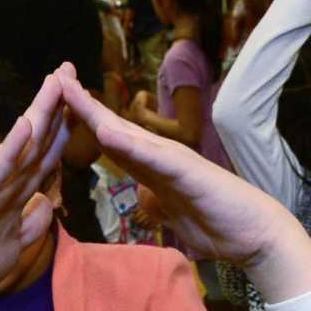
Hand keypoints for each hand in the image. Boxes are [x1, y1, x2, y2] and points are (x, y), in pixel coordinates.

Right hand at [0, 70, 69, 310]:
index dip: (63, 128)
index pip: (44, 155)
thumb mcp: (16, 245)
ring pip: (22, 145)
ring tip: (55, 82)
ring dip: (39, 114)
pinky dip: (12, 147)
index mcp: (15, 192)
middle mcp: (4, 182)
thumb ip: (32, 222)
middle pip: (37, 139)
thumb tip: (48, 201)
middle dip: (55, 106)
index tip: (80, 102)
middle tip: (69, 69)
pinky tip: (26, 124)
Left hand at [55, 65, 310, 293]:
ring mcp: (173, 161)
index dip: (85, 121)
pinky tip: (105, 131)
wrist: (255, 236)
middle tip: (55, 74)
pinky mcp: (186, 172)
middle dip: (81, 102)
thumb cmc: (219, 225)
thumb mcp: (175, 217)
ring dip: (95, 111)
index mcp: (153, 168)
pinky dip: (128, 144)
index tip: (59, 102)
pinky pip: (153, 157)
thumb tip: (148, 204)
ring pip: (126, 133)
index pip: (112, 141)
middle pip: (112, 125)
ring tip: (67, 88)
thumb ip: (159, 206)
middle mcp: (160, 156)